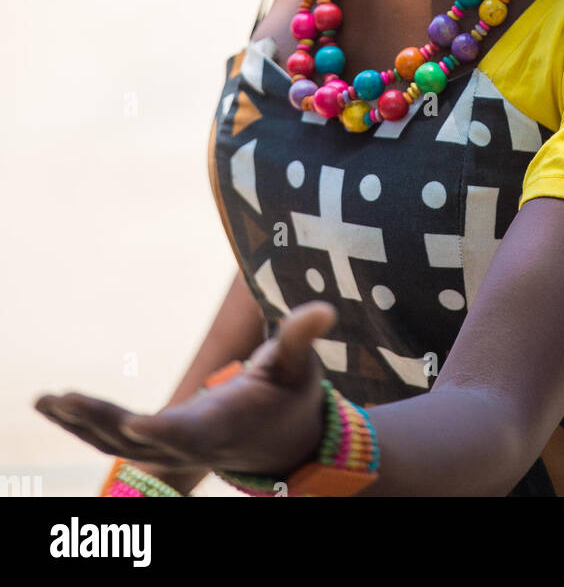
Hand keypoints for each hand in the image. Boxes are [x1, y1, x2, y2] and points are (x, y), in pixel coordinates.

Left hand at [34, 302, 336, 478]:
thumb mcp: (298, 364)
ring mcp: (171, 447)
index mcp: (225, 425)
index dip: (160, 430)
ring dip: (80, 422)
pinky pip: (110, 437)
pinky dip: (81, 423)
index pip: (188, 432)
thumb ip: (301, 336)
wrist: (286, 443)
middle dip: (100, 420)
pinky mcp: (157, 440)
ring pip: (116, 443)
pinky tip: (52, 403)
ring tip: (46, 398)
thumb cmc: (293, 395)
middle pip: (139, 438)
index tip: (131, 424)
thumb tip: (325, 307)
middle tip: (64, 398)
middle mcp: (192, 443)